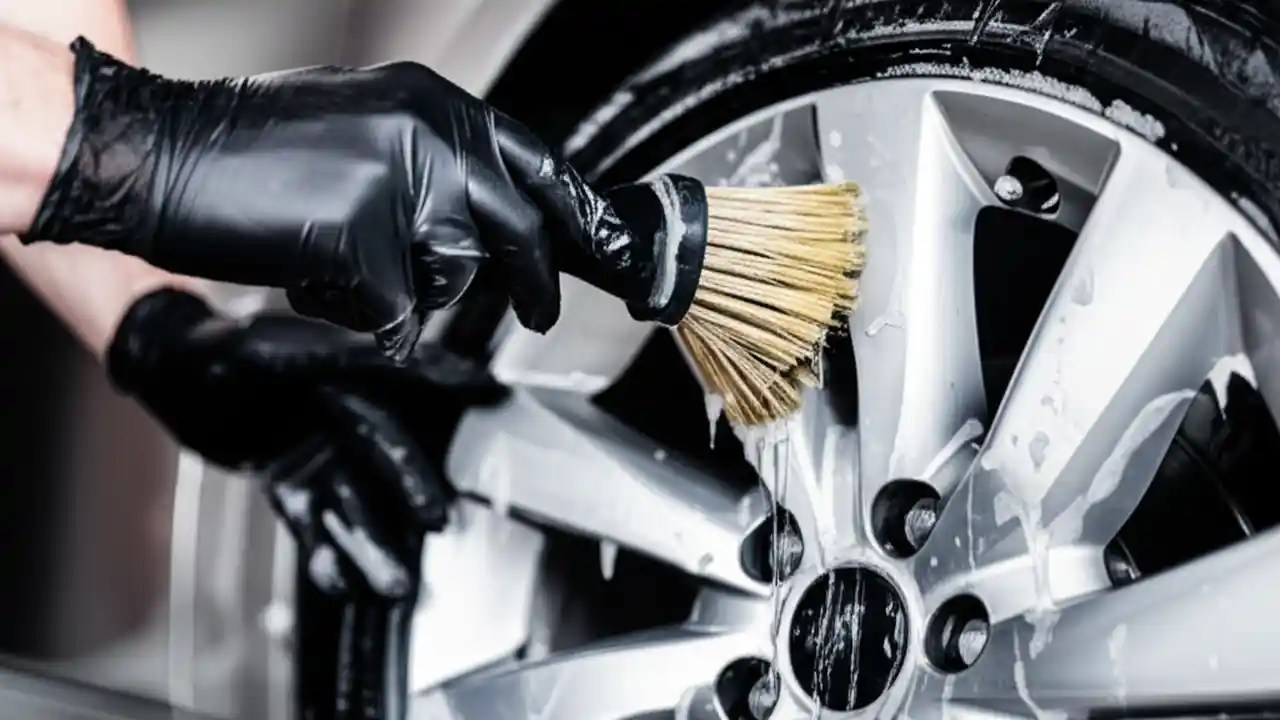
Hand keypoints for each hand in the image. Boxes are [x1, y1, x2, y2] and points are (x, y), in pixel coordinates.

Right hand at [24, 37, 634, 359]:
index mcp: (431, 102)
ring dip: (405, 290)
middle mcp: (426, 133)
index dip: (572, 211)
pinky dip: (357, 316)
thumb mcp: (363, 129)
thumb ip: (433, 163)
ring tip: (339, 260)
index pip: (534, 160)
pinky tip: (312, 279)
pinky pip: (392, 316)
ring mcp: (399, 184)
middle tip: (538, 313)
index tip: (604, 246)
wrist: (156, 154)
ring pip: (450, 277)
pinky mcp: (364, 241)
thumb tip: (488, 213)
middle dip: (533, 283)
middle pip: (517, 229)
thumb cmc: (250, 148)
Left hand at [107, 287, 505, 595]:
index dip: (448, 399)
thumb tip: (416, 362)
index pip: (408, 393)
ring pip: (352, 503)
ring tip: (393, 583)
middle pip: (384, 461)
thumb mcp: (283, 350)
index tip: (492, 407)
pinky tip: (339, 582)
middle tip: (440, 522)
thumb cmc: (221, 346)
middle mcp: (341, 414)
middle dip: (411, 494)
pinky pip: (310, 520)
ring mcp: (317, 451)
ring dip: (370, 544)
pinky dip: (324, 553)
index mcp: (350, 373)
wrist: (166, 365)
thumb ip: (351, 361)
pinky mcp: (289, 479)